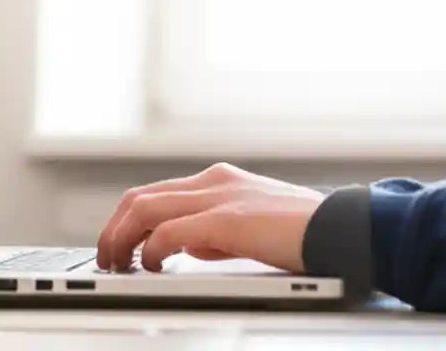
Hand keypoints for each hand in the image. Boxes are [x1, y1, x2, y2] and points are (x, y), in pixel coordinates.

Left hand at [96, 162, 326, 273]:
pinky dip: (151, 251)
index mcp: (220, 179)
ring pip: (144, 209)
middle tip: (106, 259)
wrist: (340, 228)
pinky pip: (169, 232)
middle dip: (113, 229)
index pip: (155, 192)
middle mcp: (213, 181)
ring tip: (116, 265)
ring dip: (120, 239)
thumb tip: (186, 245)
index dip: (127, 220)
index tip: (117, 246)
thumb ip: (217, 230)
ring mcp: (218, 197)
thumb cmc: (304, 232)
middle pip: (139, 197)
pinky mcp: (226, 219)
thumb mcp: (251, 225)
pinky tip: (151, 267)